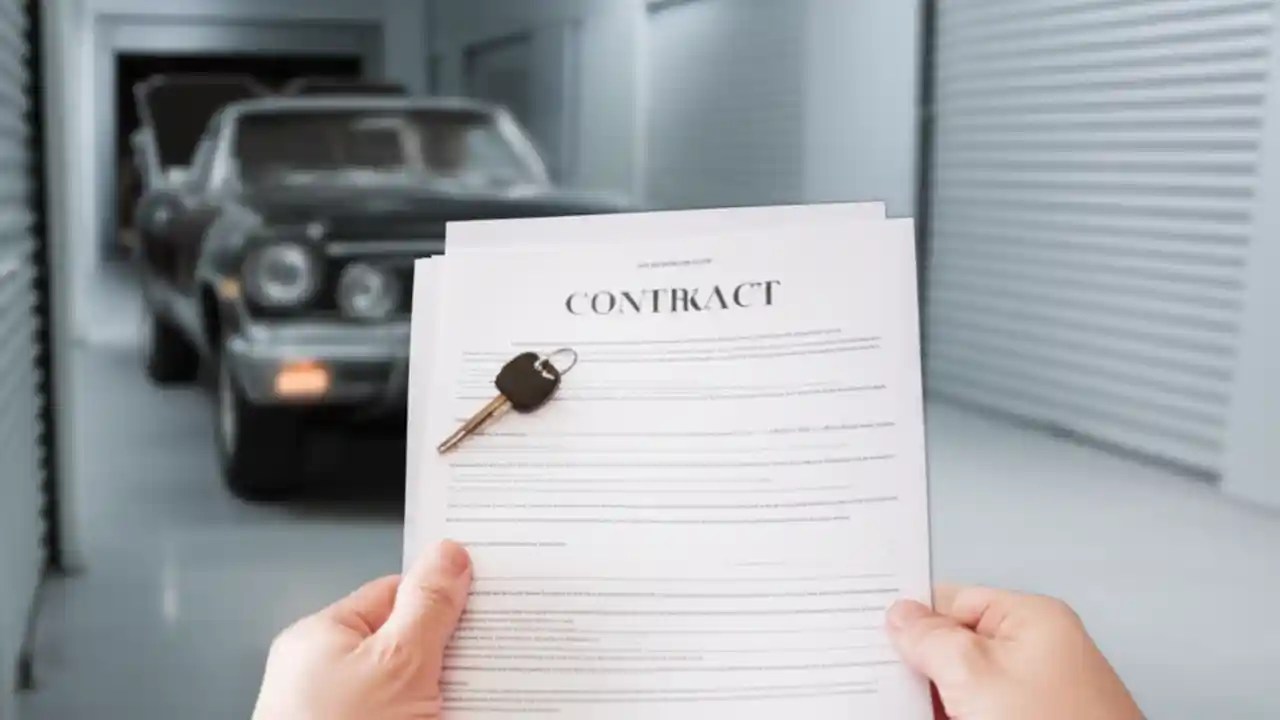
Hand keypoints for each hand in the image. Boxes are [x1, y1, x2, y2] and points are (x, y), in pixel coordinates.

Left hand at [252, 540, 472, 719]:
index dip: (442, 595)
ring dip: (453, 691)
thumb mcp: (398, 663)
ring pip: (415, 689)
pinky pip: (414, 715)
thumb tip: (446, 556)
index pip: (393, 593)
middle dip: (453, 649)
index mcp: (321, 638)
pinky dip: (441, 714)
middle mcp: (326, 677)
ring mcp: (346, 717)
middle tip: (499, 651)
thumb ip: (427, 606)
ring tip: (492, 691)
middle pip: (408, 643)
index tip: (488, 596)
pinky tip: (472, 711)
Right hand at [886, 586, 1143, 719]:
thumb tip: (903, 617)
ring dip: (939, 698)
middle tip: (890, 682)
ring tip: (928, 710)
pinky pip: (985, 709)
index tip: (876, 636)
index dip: (914, 619)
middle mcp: (1040, 649)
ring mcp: (1039, 691)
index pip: (953, 600)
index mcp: (1033, 618)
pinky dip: (960, 716)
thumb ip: (931, 638)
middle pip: (959, 643)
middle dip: (924, 664)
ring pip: (968, 684)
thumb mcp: (973, 674)